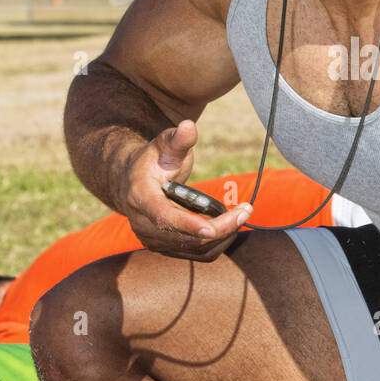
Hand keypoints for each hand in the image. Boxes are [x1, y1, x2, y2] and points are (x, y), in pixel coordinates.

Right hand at [118, 120, 251, 259]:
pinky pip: (198, 255)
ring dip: (224, 236)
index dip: (187, 225)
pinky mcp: (165, 249)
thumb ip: (178, 139)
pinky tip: (229, 225)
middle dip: (221, 227)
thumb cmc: (154, 160)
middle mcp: (143, 224)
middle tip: (246, 209)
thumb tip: (189, 125)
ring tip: (241, 214)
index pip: (163, 217)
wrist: (133, 182)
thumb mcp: (164, 145)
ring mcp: (153, 240)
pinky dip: (218, 243)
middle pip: (187, 238)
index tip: (212, 229)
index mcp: (140, 197)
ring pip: (196, 250)